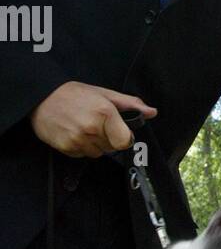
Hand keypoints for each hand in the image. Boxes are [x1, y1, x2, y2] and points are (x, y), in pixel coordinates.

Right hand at [29, 83, 156, 158]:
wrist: (41, 98)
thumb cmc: (74, 94)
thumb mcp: (104, 94)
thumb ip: (130, 104)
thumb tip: (152, 112)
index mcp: (105, 113)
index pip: (125, 141)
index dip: (124, 137)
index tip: (118, 131)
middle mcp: (91, 128)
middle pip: (112, 148)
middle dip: (108, 138)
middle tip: (96, 123)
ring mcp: (77, 140)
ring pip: (98, 153)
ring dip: (95, 144)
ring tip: (84, 126)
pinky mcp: (66, 148)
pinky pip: (83, 155)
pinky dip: (81, 147)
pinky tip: (74, 132)